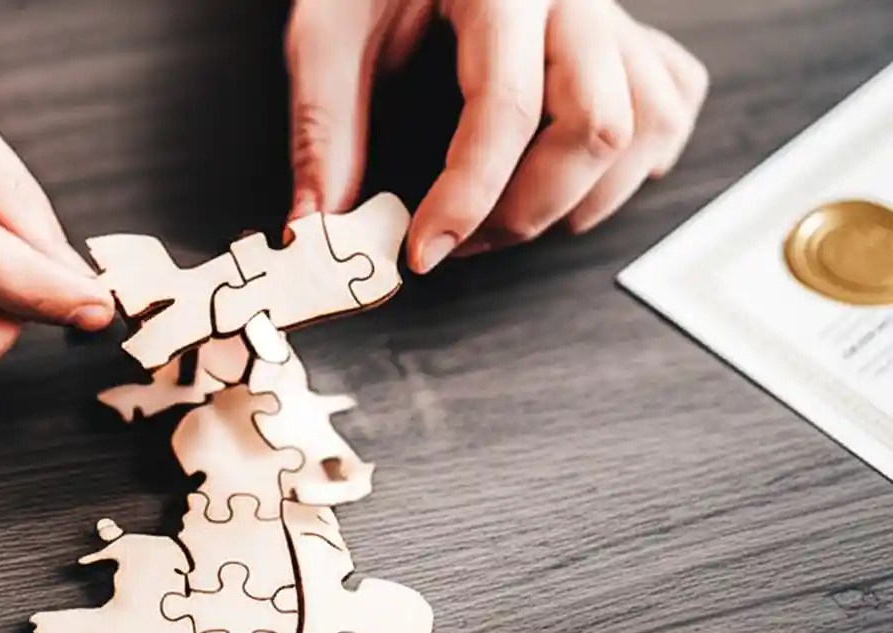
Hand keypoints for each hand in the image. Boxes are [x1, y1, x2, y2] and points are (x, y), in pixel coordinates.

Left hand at [284, 0, 708, 272]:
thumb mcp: (325, 30)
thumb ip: (323, 126)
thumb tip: (317, 225)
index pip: (505, 106)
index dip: (466, 197)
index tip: (423, 252)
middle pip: (597, 126)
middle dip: (528, 211)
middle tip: (461, 243)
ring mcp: (613, 13)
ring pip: (647, 125)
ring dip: (586, 199)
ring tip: (511, 216)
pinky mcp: (631, 33)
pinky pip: (671, 101)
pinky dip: (637, 157)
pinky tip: (577, 170)